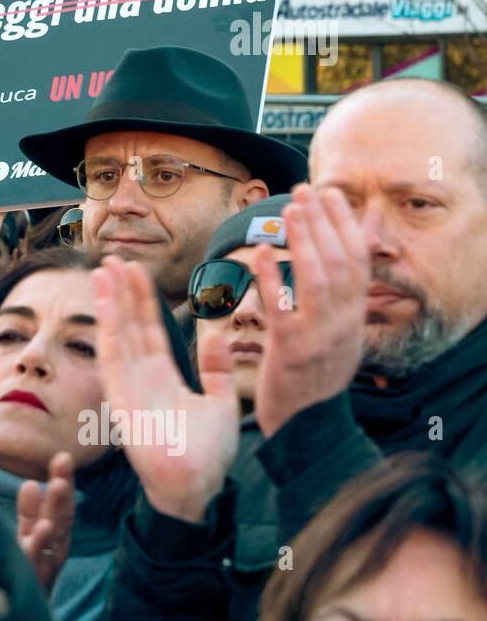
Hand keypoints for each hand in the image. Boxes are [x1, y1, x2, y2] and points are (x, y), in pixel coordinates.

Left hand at [16, 453, 75, 594]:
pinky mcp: (32, 581)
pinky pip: (36, 561)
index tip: (62, 457)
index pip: (60, 508)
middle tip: (63, 461)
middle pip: (61, 518)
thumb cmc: (27, 571)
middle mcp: (54, 552)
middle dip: (63, 489)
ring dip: (56, 510)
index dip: (63, 483)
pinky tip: (43, 526)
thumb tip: (29, 483)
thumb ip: (29, 514)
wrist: (19, 612)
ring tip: (57, 485)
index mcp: (52, 539)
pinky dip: (40, 543)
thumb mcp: (27, 538)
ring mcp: (45, 567)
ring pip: (54, 537)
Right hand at [92, 257, 239, 523]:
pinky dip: (108, 329)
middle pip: (128, 325)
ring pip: (117, 334)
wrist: (197, 485)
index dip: (142, 299)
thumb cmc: (208, 454)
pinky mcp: (121, 398)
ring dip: (110, 302)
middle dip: (121, 291)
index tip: (136, 270)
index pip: (149, 329)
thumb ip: (216, 370)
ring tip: (105, 270)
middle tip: (112, 259)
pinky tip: (106, 304)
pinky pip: (112, 357)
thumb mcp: (220, 403)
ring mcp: (129, 386)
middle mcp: (140, 377)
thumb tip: (219, 334)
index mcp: (162, 377)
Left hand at [253, 184, 368, 438]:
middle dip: (324, 222)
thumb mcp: (333, 340)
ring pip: (318, 280)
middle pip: (341, 263)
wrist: (305, 430)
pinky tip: (262, 252)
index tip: (330, 194)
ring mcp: (319, 339)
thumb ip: (331, 305)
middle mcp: (343, 326)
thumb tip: (326, 263)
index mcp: (354, 320)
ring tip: (290, 210)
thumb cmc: (309, 381)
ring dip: (305, 240)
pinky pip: (282, 309)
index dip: (344, 225)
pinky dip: (274, 278)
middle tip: (304, 190)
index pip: (358, 262)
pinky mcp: (290, 353)